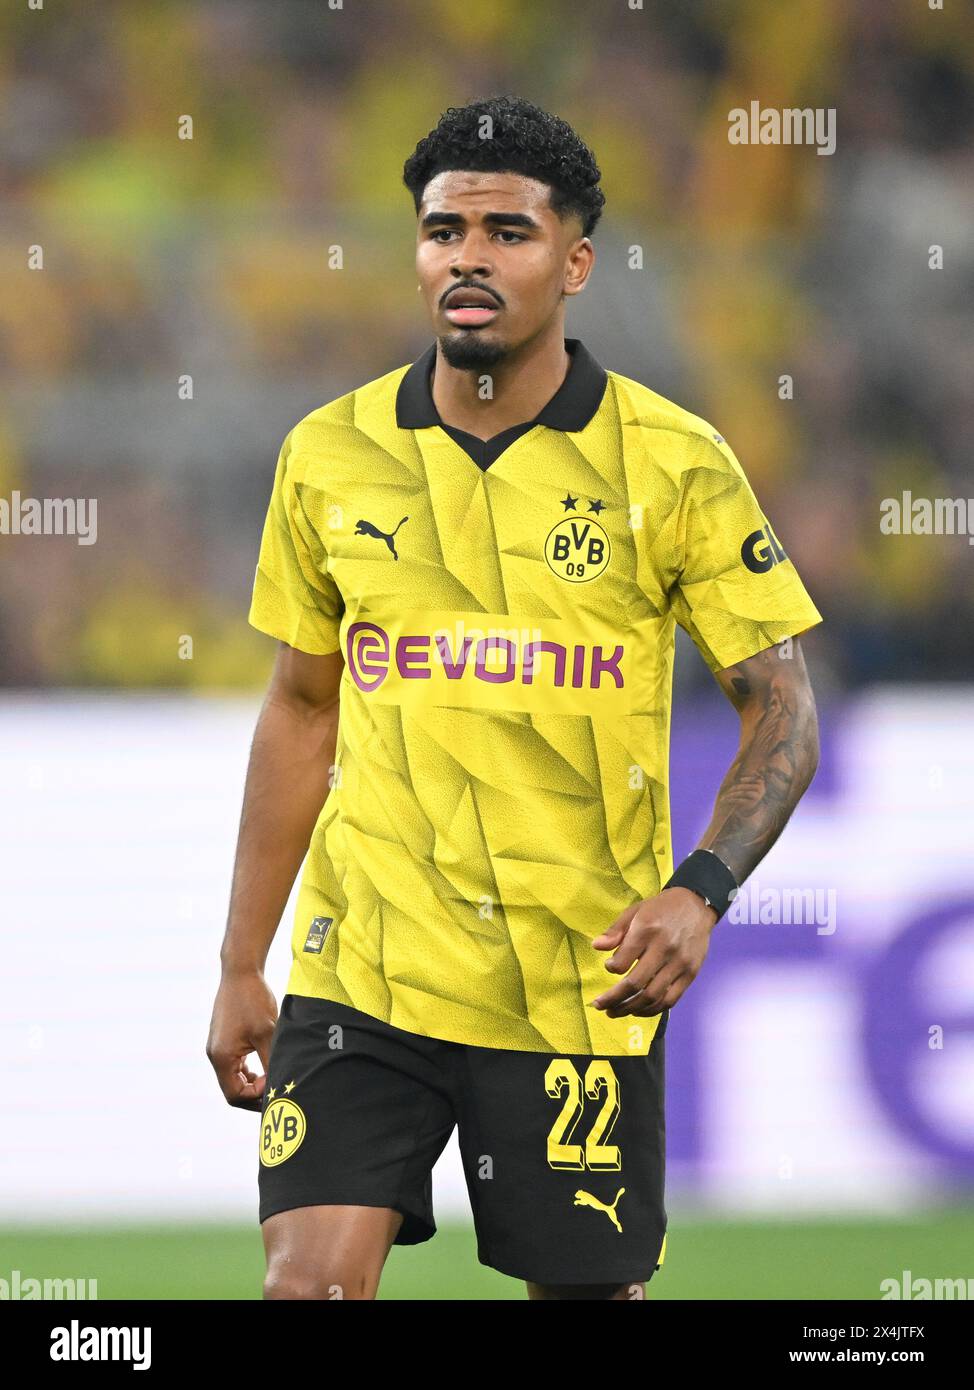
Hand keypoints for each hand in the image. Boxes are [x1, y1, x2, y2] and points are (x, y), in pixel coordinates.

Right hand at [206, 969, 278, 1110]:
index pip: (235, 1095)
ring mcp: (217, 1047)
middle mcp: (215, 1055)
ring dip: (252, 1083)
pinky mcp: (223, 1039)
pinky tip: (264, 1065)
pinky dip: (248, 1071)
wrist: (241, 971)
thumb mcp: (267, 1033)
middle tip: (277, 1089)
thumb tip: (281, 1084)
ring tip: (273, 1078)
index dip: (257, 1097)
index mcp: (222, 1057)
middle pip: (232, 1090)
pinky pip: (233, 1065)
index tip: (277, 1085)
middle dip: (254, 1093)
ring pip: (233, 1078)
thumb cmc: (254, 999)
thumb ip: (271, 1061)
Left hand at [589, 887, 717, 1017]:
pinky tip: (638, 1010)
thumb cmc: (661, 908)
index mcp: (647, 930)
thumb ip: (615, 930)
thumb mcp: (635, 911)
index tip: (608, 968)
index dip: (612, 969)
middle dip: (614, 999)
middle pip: (636, 984)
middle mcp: (664, 948)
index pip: (623, 961)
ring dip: (630, 1009)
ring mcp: (679, 963)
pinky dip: (652, 1010)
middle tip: (600, 1006)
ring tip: (615, 1012)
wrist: (697, 905)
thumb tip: (596, 947)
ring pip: (652, 996)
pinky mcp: (690, 974)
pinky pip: (670, 999)